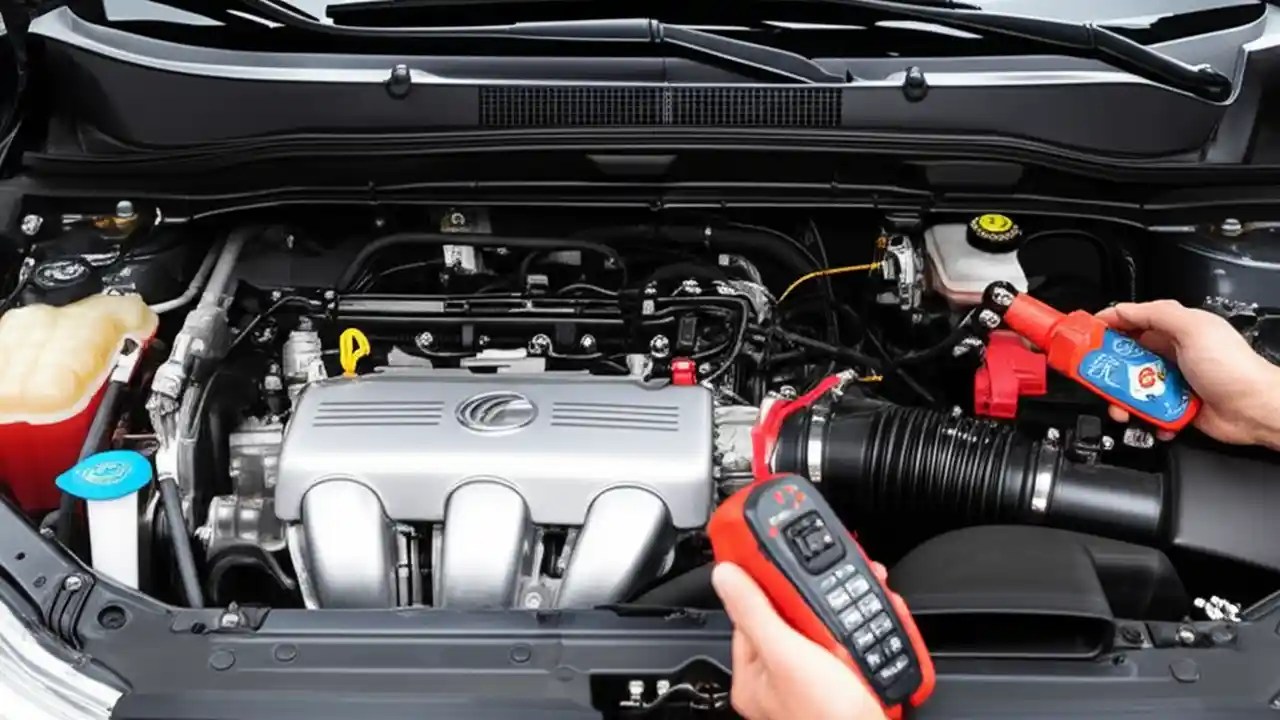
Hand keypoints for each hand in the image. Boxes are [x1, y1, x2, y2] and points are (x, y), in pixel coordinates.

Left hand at [713, 562, 886, 719]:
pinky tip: (881, 620)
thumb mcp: (786, 653)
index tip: (787, 556)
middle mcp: (782, 680)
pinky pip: (853, 646)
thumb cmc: (828, 718)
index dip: (772, 582)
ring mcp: (816, 683)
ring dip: (851, 610)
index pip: (754, 611)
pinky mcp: (847, 685)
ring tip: (871, 598)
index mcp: (755, 674)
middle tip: (843, 578)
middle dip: (822, 596)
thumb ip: (756, 611)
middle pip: (797, 618)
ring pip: (829, 629)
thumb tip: (725, 575)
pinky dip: (867, 631)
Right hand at [1097, 301, 1279, 447]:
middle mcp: (1171, 355)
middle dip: (1107, 370)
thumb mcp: (1194, 329)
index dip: (1107, 327)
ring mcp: (1172, 382)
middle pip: (1125, 359)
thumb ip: (1157, 314)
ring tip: (1124, 408)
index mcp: (1175, 331)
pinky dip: (1144, 417)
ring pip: (1132, 388)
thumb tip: (1122, 309)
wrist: (1255, 409)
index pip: (1132, 322)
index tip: (1085, 336)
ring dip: (1123, 400)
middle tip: (1098, 379)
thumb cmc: (1233, 367)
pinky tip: (1150, 419)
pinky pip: (1147, 411)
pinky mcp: (1173, 407)